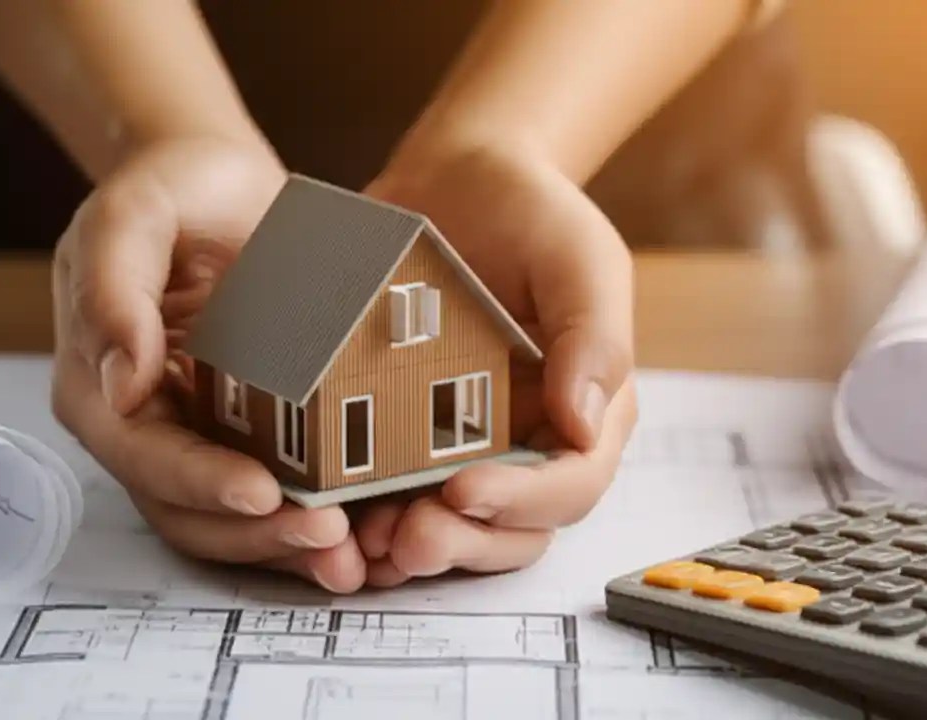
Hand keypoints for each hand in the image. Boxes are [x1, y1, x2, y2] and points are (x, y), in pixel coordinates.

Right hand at [49, 138, 366, 591]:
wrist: (221, 181)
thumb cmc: (172, 186)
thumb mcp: (134, 211)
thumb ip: (113, 286)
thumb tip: (121, 381)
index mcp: (99, 381)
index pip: (142, 454)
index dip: (199, 482)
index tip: (261, 493)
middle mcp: (145, 421)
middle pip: (187, 507)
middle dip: (254, 533)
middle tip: (328, 535)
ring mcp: (198, 431)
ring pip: (229, 517)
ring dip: (285, 543)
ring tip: (351, 552)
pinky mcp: (250, 429)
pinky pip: (275, 489)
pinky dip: (309, 516)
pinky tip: (362, 528)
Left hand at [353, 145, 637, 586]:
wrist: (458, 176)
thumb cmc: (532, 212)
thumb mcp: (580, 259)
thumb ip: (595, 337)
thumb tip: (583, 423)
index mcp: (583, 411)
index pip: (569, 484)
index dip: (522, 502)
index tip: (465, 491)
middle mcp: (527, 441)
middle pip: (511, 530)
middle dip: (461, 545)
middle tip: (406, 538)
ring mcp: (465, 444)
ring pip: (451, 528)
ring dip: (410, 546)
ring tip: (362, 542)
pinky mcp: (405, 433)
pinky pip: (390, 492)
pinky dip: (364, 516)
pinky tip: (331, 514)